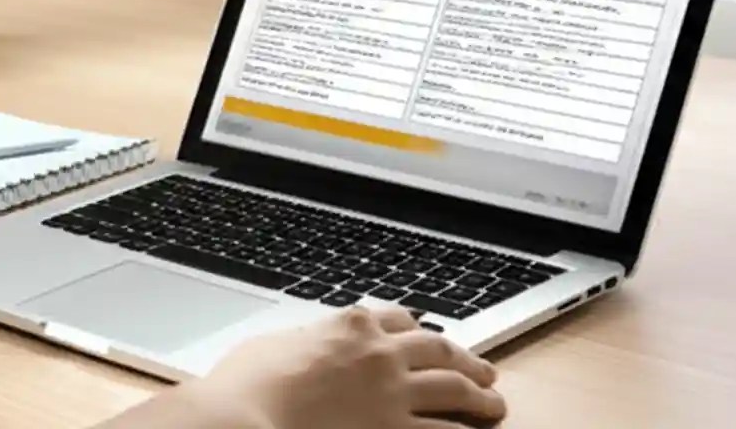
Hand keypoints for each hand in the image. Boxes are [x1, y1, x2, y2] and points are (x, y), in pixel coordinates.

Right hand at [190, 305, 505, 428]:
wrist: (243, 416)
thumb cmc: (246, 384)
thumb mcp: (271, 344)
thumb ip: (302, 340)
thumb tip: (304, 346)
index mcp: (349, 324)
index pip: (397, 318)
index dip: (418, 329)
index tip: (425, 336)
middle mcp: (380, 352)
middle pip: (438, 348)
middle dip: (464, 358)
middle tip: (481, 369)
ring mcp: (392, 392)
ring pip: (453, 388)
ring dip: (479, 396)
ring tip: (493, 404)